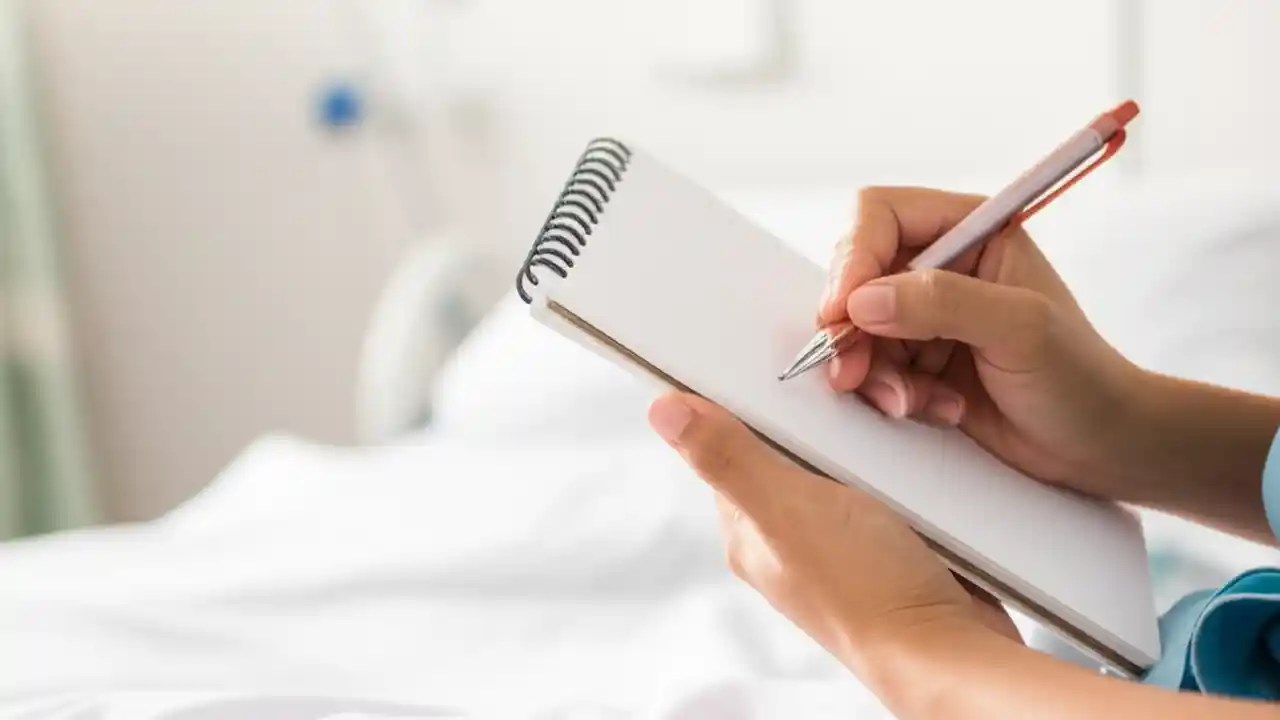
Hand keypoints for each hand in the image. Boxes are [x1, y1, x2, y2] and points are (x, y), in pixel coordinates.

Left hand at [646, 396, 1275, 719]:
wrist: (950, 650)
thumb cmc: (870, 591)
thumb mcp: (789, 508)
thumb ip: (728, 457)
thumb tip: (664, 410)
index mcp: (748, 527)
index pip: (728, 441)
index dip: (748, 398)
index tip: (775, 362)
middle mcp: (784, 534)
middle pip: (788, 445)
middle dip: (820, 413)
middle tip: (852, 386)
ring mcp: (834, 540)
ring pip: (839, 460)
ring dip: (864, 434)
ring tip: (889, 416)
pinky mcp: (883, 542)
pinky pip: (880, 482)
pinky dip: (895, 463)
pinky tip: (912, 449)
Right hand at [817, 186, 1148, 495]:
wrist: (1101, 445)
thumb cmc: (1081, 376)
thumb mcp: (1020, 329)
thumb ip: (942, 303)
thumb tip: (863, 300)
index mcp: (970, 230)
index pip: (880, 216)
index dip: (853, 258)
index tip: (842, 312)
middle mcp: (940, 266)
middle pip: (856, 277)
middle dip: (853, 330)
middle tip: (851, 373)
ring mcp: (925, 317)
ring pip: (857, 331)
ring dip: (876, 373)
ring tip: (917, 403)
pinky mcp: (917, 363)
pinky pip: (872, 371)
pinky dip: (892, 396)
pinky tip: (939, 410)